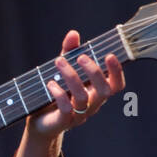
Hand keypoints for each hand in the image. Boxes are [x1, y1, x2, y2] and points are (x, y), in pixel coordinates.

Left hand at [13, 29, 124, 156]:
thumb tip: (73, 34)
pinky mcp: (64, 122)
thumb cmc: (56, 92)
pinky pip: (66, 109)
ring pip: (82, 97)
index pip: (116, 85)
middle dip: (94, 72)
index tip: (109, 55)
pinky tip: (50, 83)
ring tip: (58, 61)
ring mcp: (79, 115)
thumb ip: (69, 52)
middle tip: (80, 56)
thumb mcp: (62, 69)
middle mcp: (92, 104)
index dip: (116, 71)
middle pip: (104, 91)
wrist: (39, 121)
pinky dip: (59, 94)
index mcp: (96, 91)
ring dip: (71, 77)